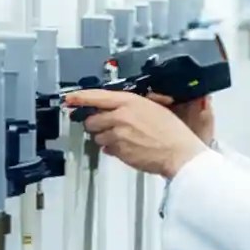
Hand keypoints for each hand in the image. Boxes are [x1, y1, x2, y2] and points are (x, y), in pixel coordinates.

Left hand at [63, 90, 207, 177]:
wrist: (179, 153)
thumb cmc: (172, 132)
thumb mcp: (154, 107)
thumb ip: (132, 106)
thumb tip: (118, 107)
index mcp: (129, 102)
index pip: (96, 96)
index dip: (80, 97)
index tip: (70, 98)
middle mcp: (120, 117)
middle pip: (92, 120)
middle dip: (98, 124)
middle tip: (110, 125)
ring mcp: (117, 135)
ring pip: (98, 137)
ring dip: (106, 138)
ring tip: (125, 138)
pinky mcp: (118, 151)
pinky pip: (108, 149)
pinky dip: (114, 149)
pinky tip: (129, 147)